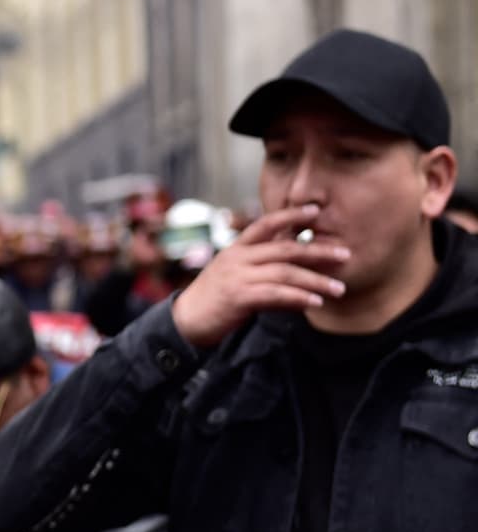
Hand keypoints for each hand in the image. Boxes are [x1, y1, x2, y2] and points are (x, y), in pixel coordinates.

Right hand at [170, 205, 349, 347]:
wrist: (187, 321)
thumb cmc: (215, 298)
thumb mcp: (236, 274)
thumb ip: (263, 267)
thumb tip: (298, 267)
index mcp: (237, 248)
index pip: (266, 224)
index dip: (291, 215)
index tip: (316, 210)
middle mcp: (237, 258)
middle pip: (285, 249)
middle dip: (318, 251)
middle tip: (345, 255)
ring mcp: (237, 276)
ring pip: (285, 272)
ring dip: (316, 280)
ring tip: (339, 289)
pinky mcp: (238, 297)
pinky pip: (275, 294)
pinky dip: (298, 297)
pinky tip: (315, 302)